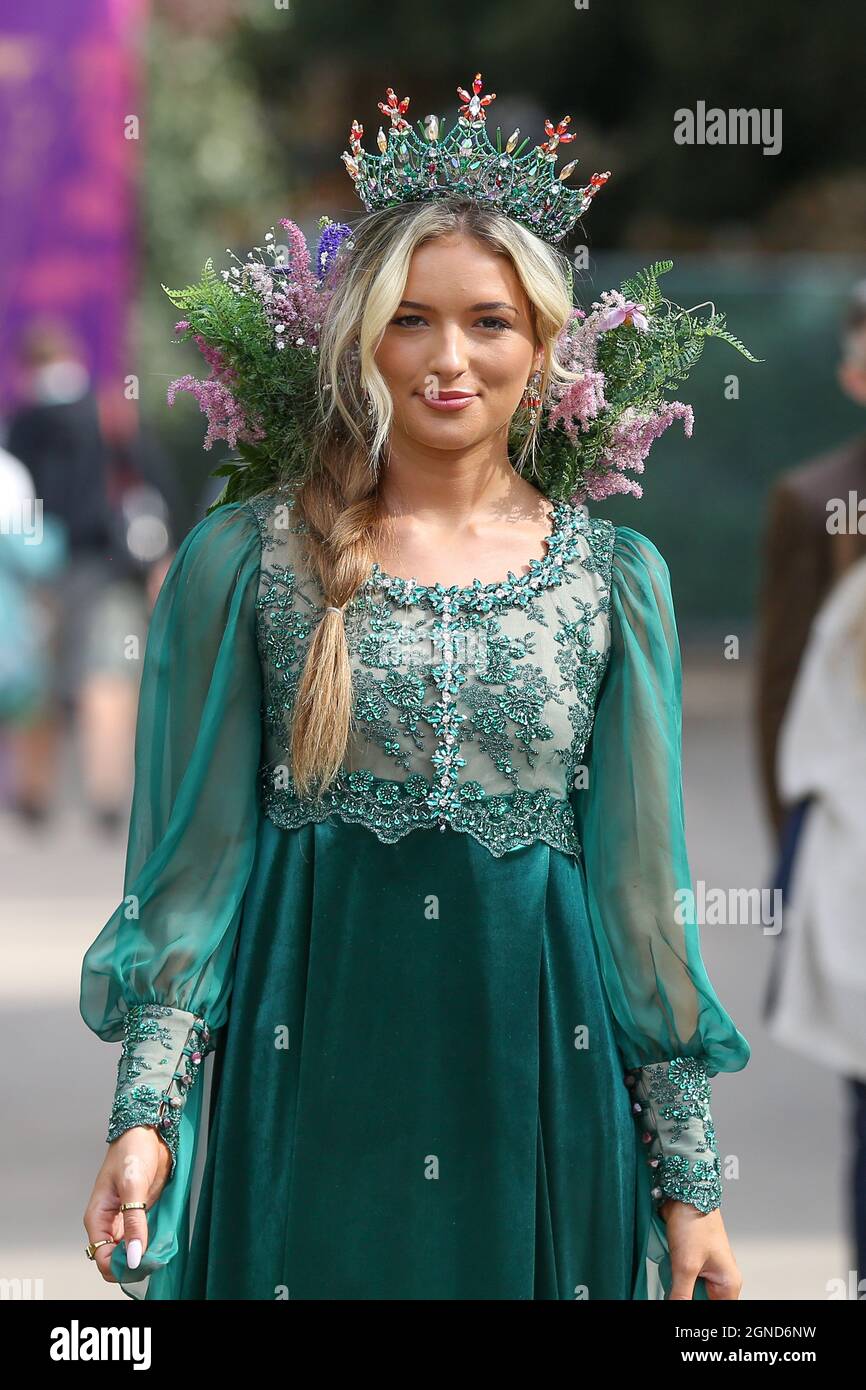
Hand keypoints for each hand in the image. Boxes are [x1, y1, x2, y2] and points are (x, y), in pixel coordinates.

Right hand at [83, 1126, 171, 1280]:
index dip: (119, 1266)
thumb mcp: (133, 1185)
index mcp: (97, 1218)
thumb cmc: (132, 1151)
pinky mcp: (141, 1214)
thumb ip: (133, 1222)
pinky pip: (144, 1237)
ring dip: (144, 1255)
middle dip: (133, 1264)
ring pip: (131, 1250)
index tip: (141, 1264)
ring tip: (160, 1251)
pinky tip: (163, 1241)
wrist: (148, 1131)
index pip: (101, 1258)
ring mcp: (125, 1220)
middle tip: (153, 1259)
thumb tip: (133, 1256)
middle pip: (115, 1258)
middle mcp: (108, 1223)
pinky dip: (152, 1243)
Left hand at [659, 1198, 742, 1299]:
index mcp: (728, 1283)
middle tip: (675, 1288)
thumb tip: (675, 1308)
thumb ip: (681, 1294)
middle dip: (686, 1298)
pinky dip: (674, 1280)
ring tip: (672, 1277)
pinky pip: (683, 1281)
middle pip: (702, 1302)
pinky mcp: (692, 1262)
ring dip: (678, 1290)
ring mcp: (706, 1270)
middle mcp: (720, 1278)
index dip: (697, 1309)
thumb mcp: (685, 1264)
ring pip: (691, 1292)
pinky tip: (667, 1273)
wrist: (682, 1194)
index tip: (680, 1301)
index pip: (716, 1310)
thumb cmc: (694, 1220)